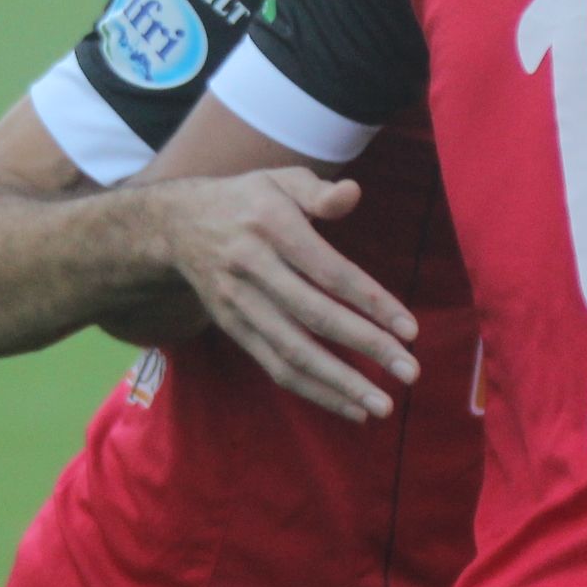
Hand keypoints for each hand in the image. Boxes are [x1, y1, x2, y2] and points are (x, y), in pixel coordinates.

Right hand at [150, 169, 421, 422]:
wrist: (176, 226)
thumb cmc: (248, 200)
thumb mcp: (280, 180)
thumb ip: (318, 191)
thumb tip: (353, 194)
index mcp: (271, 226)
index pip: (329, 271)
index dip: (370, 302)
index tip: (410, 329)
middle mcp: (252, 268)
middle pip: (314, 317)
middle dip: (365, 346)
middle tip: (410, 372)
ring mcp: (238, 304)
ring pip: (292, 351)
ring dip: (339, 383)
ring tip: (381, 407)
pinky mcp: (232, 329)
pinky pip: (274, 366)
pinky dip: (313, 390)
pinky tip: (350, 407)